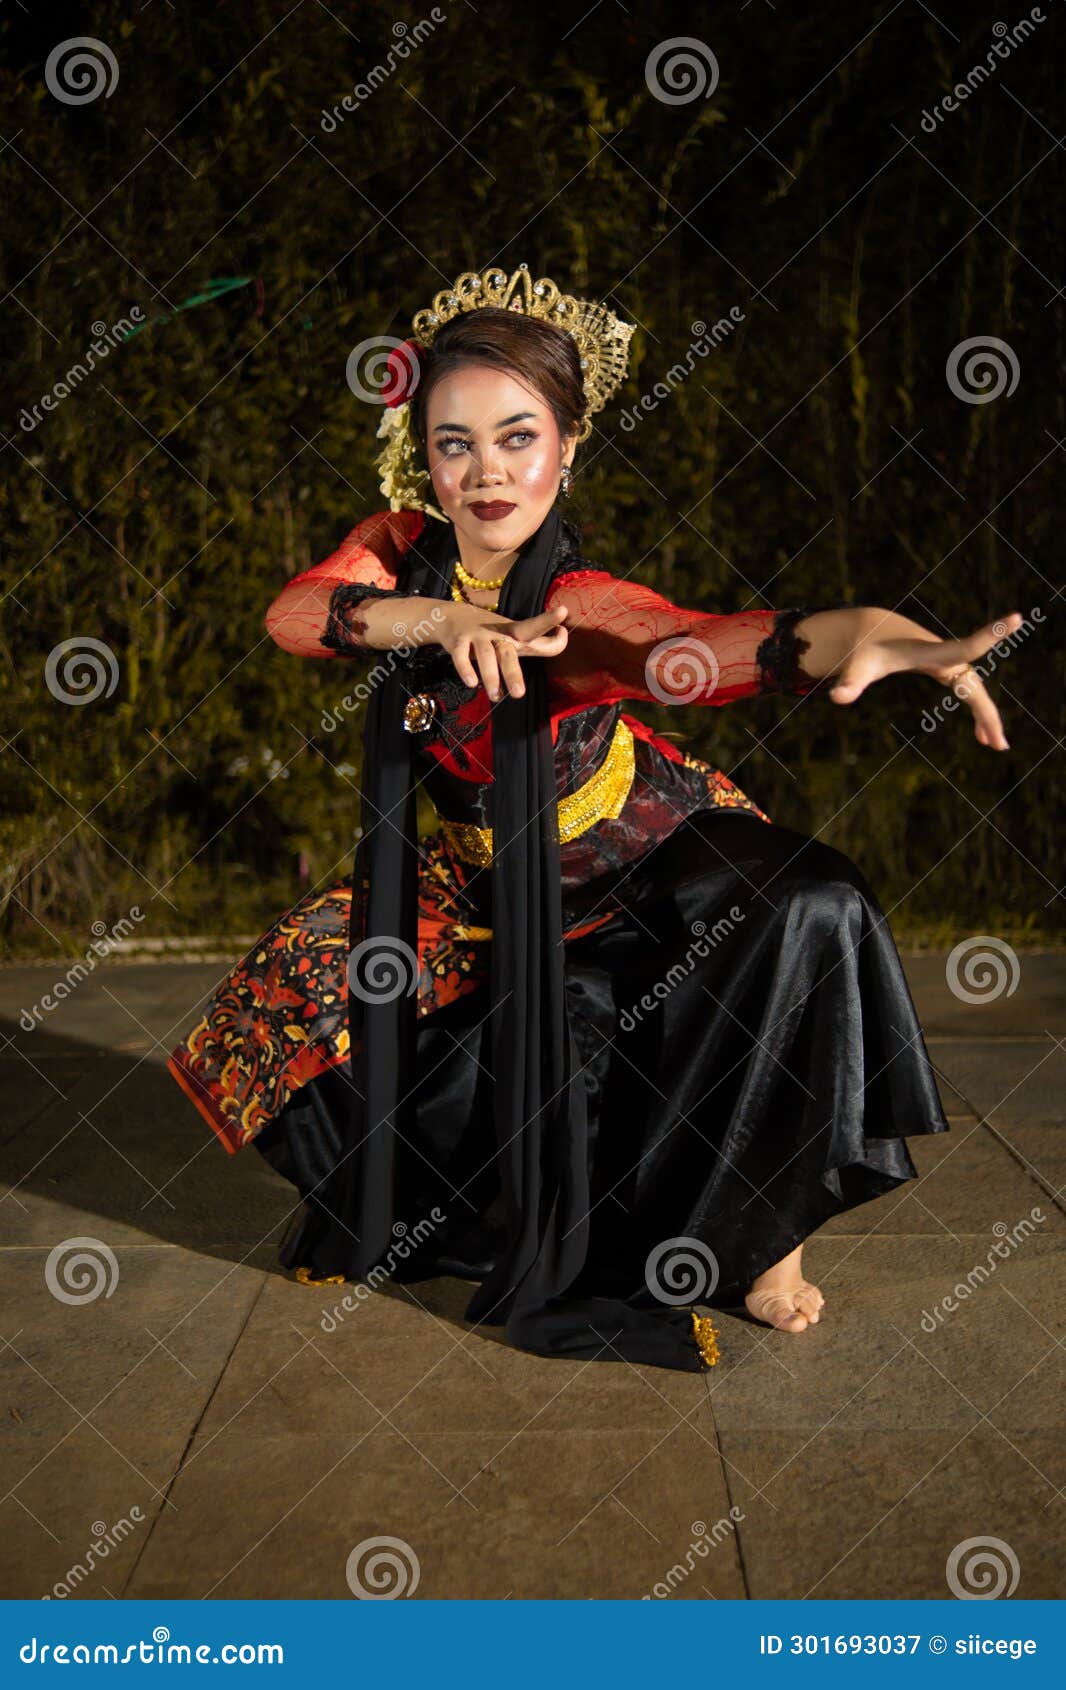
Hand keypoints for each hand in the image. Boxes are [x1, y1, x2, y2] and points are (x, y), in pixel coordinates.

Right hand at [437, 602, 569, 700]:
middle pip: (508, 652)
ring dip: (490, 676)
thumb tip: (563, 638)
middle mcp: (496, 634)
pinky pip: (461, 655)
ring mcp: (477, 636)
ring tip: (495, 696)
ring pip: (486, 655)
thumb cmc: (491, 632)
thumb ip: (539, 643)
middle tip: (519, 694)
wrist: (451, 616)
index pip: (533, 627)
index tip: (563, 616)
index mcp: (513, 632)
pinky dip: (465, 668)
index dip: (548, 621)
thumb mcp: (514, 635)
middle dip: (513, 672)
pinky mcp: (458, 642)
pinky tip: (471, 683)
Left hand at [828, 611, 1023, 749]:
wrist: (867, 633)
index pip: (964, 646)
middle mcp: (944, 656)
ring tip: (995, 744)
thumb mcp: (856, 666)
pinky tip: (980, 736)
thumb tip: (836, 697)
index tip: (1017, 617)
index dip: (990, 635)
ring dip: (986, 716)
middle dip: (987, 712)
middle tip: (998, 744)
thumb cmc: (863, 650)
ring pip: (975, 690)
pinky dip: (977, 710)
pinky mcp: (944, 669)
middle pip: (974, 684)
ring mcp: (947, 662)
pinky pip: (968, 691)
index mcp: (929, 651)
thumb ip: (850, 681)